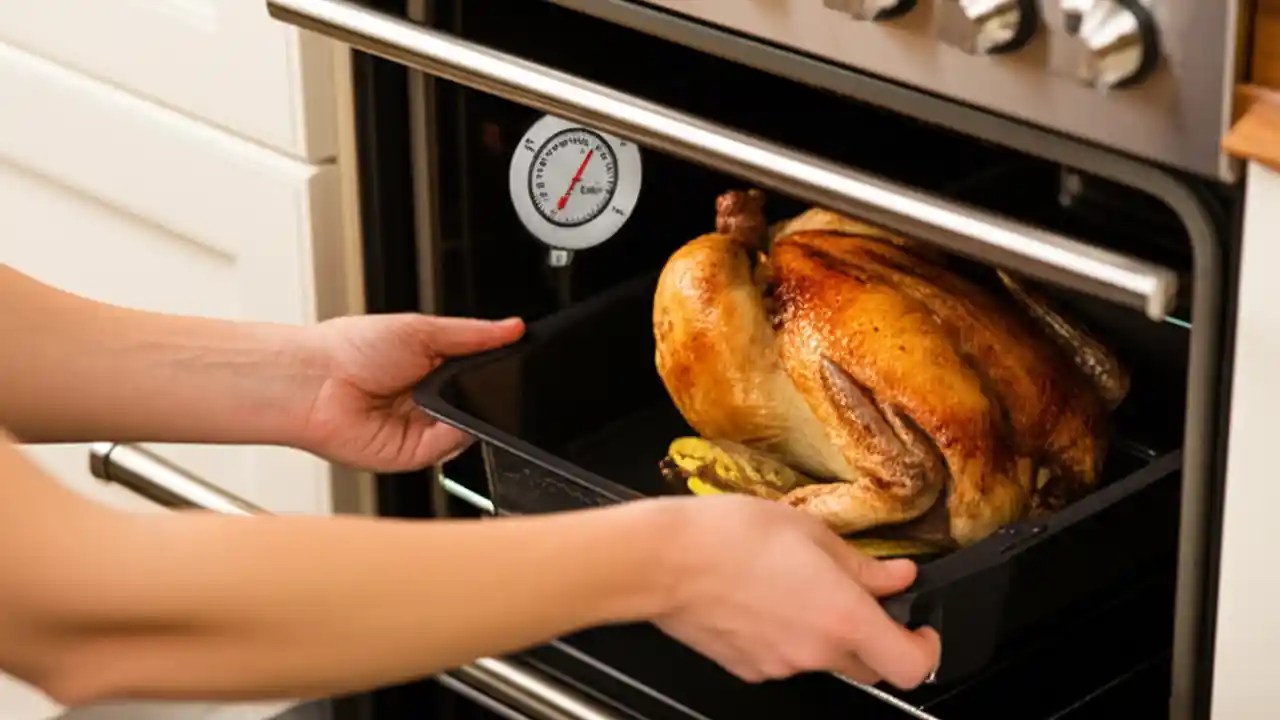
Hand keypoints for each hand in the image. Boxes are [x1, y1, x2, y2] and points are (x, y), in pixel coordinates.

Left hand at [299, 313, 524, 470]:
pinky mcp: (414, 454)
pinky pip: (451, 447)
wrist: (314, 381)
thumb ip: (472, 334)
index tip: (516, 357)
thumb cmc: (350, 348)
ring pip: (470, 426)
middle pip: (479, 402)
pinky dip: (455, 433)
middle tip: (481, 375)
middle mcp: (429, 401)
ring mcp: (422, 429)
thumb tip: (512, 328)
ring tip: (448, 390)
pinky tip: (442, 413)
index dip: (498, 368)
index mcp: (432, 368)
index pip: (480, 373)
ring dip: (469, 411)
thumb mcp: (422, 329)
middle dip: (486, 391)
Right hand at [653, 494, 939, 688]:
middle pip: (870, 666)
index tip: (920, 626)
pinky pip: (784, 658)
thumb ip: (862, 563)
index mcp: (842, 617)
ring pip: (823, 658)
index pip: (911, 664)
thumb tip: (896, 576)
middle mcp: (816, 652)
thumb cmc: (729, 536)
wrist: (662, 561)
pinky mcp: (749, 669)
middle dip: (874, 637)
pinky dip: (786, 635)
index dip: (925, 648)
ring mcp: (780, 666)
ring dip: (824, 630)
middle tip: (857, 596)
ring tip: (794, 584)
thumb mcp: (809, 531)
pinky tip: (764, 599)